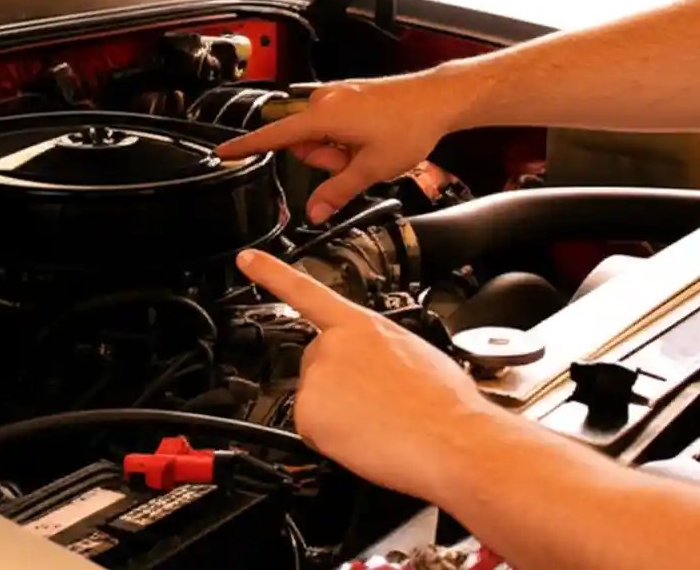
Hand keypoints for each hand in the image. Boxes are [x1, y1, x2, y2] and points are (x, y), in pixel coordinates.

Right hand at [216, 71, 475, 223]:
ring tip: (368, 150)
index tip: (223, 151)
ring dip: (338, 151)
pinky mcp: (348, 97)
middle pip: (303, 143)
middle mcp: (324, 101)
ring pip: (320, 136)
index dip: (246, 146)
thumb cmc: (409, 125)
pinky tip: (372, 140)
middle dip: (325, 160)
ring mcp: (336, 97)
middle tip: (356, 162)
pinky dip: (346, 140)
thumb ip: (337, 191)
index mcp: (322, 116)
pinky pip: (333, 125)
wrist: (438, 99)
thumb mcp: (371, 168)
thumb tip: (315, 212)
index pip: (273, 135)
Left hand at [235, 248, 494, 502]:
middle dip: (338, 386)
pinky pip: (312, 429)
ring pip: (315, 400)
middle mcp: (332, 345)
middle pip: (315, 364)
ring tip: (379, 422)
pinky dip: (332, 439)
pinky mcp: (307, 412)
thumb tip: (372, 367)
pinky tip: (364, 438)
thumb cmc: (443, 404)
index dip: (272, 273)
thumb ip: (377, 349)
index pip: (307, 291)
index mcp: (361, 325)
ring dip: (338, 414)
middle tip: (377, 404)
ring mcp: (317, 377)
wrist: (452, 440)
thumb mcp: (413, 354)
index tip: (246, 259)